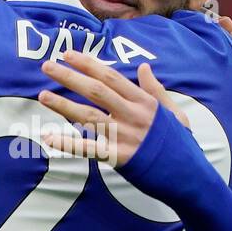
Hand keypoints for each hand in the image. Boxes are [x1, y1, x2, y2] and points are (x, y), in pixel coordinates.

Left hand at [38, 50, 188, 165]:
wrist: (188, 175)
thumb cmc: (181, 143)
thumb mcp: (174, 112)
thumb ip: (156, 89)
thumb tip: (144, 66)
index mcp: (144, 102)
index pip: (111, 77)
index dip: (88, 64)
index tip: (69, 55)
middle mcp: (132, 115)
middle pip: (95, 90)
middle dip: (69, 76)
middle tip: (46, 66)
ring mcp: (124, 137)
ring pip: (88, 116)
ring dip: (63, 105)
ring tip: (42, 95)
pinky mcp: (118, 158)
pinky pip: (88, 149)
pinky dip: (67, 143)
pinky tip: (48, 136)